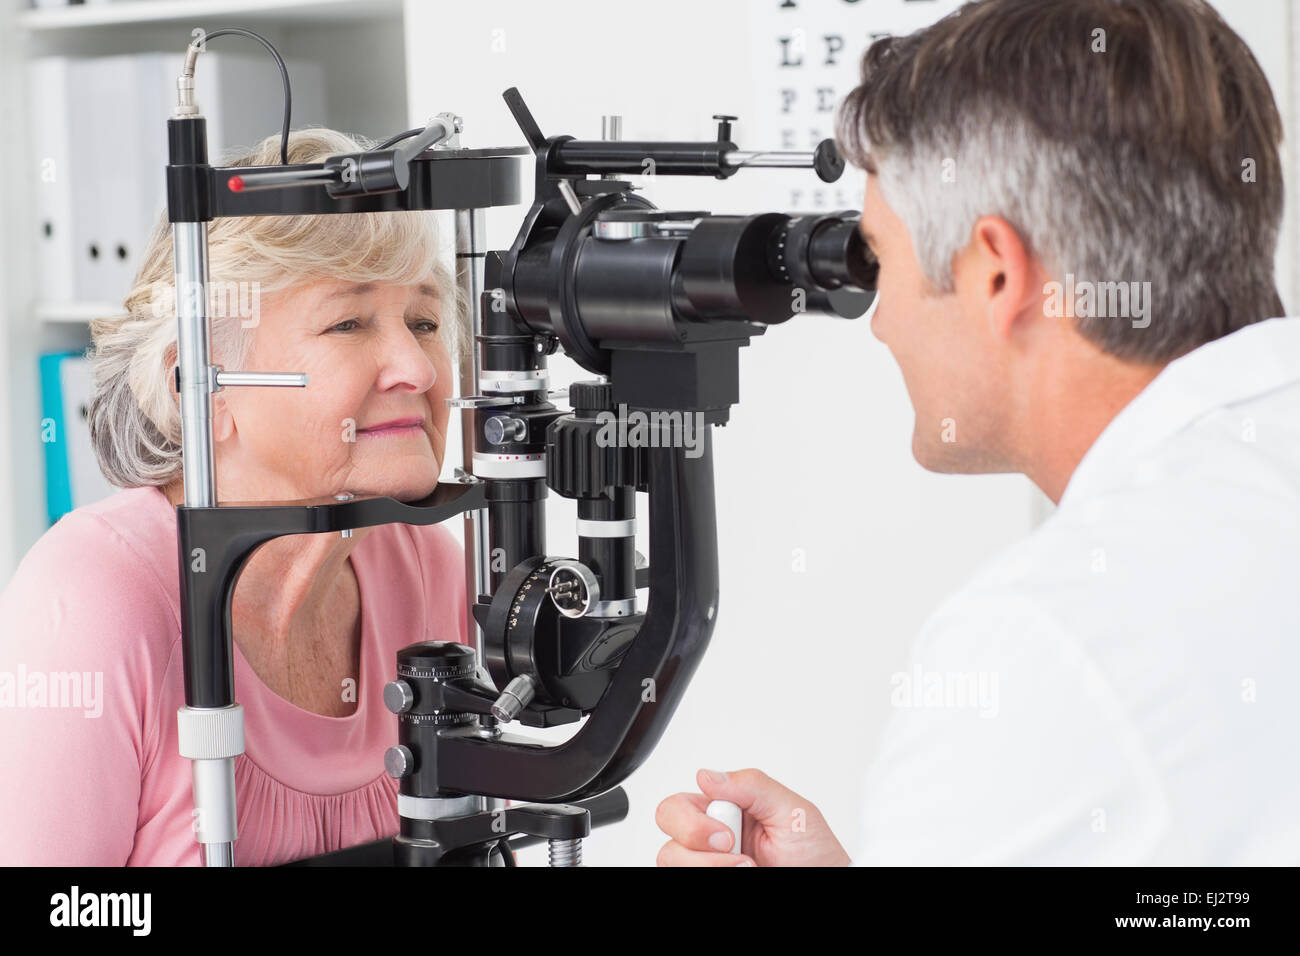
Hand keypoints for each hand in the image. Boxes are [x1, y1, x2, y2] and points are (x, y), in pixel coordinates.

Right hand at [655, 768, 851, 865]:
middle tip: (737, 856)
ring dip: (707, 868)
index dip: (694, 822)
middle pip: (666, 832)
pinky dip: (706, 876)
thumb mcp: (792, 810)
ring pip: (669, 860)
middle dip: (694, 842)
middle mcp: (709, 837)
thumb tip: (706, 775)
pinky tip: (738, 875)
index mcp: (723, 809)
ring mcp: (707, 863)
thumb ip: (751, 785)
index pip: (676, 805)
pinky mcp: (706, 879)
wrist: (825, 880)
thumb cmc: (815, 853)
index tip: (729, 836)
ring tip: (749, 869)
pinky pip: (679, 877)